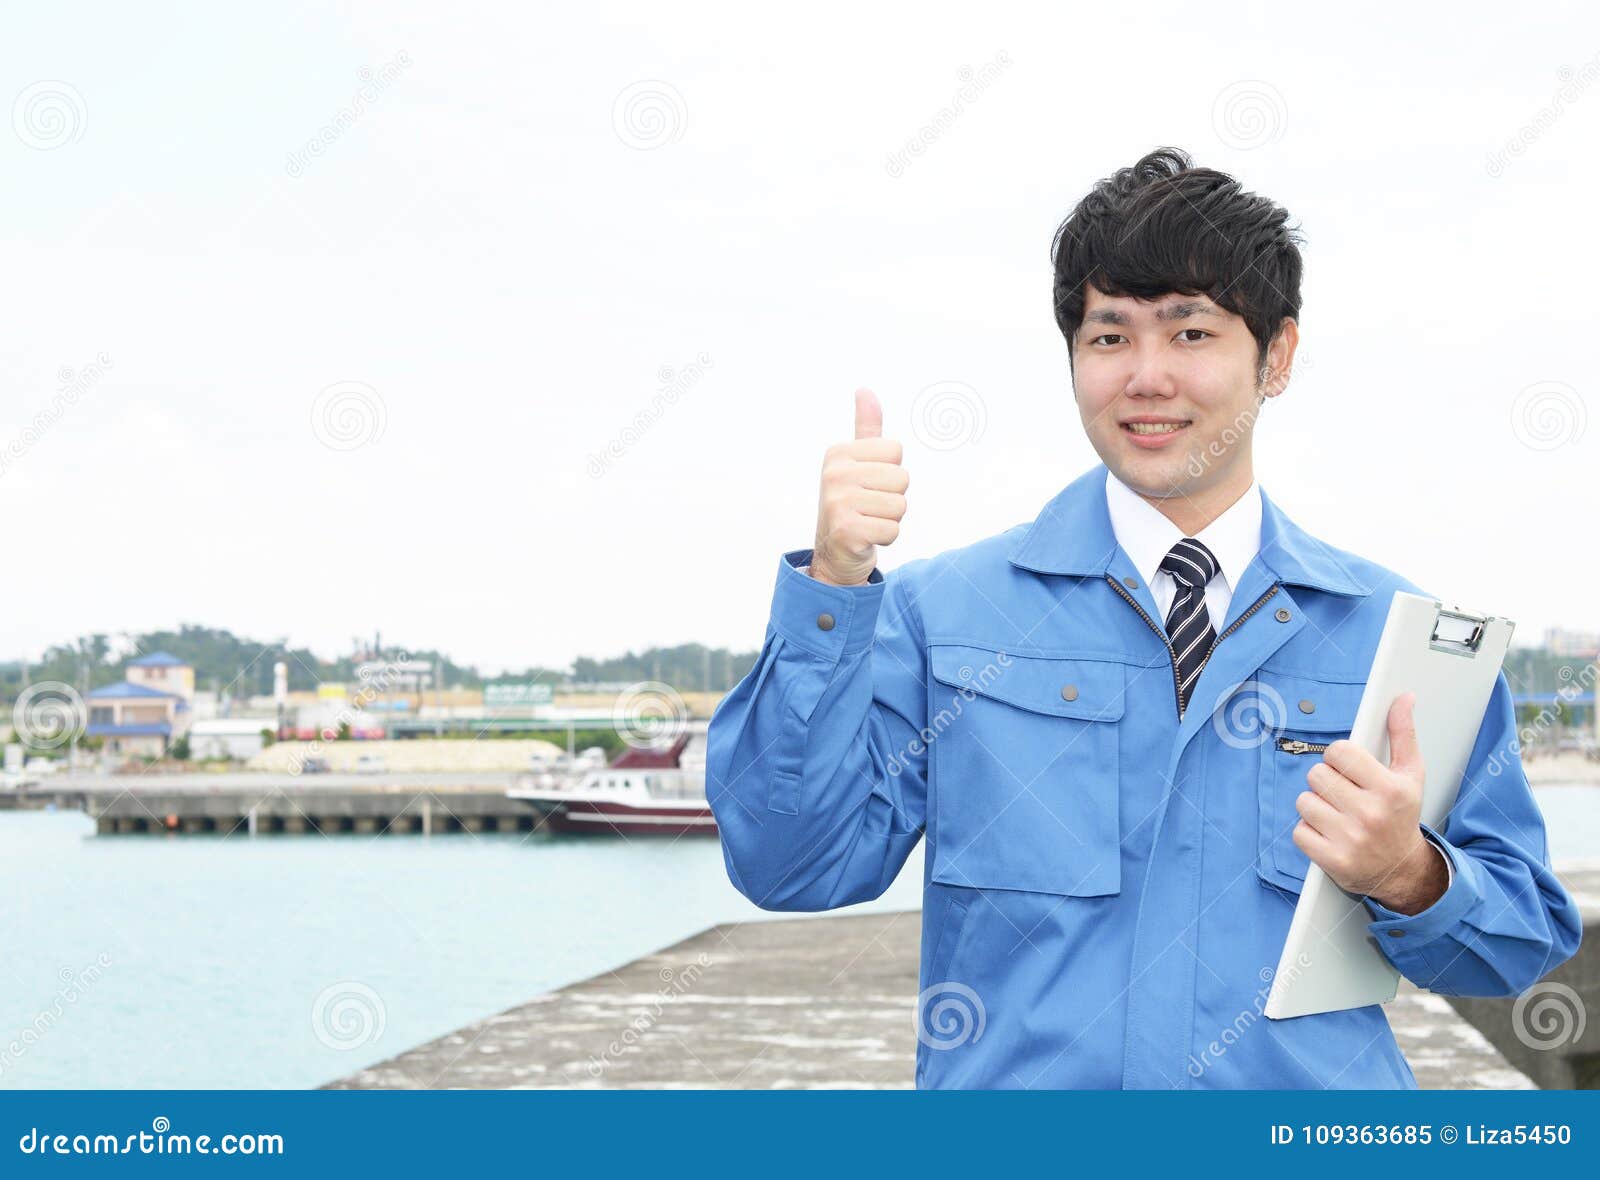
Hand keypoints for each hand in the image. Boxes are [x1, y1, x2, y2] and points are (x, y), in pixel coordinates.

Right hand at [809, 389, 908, 585]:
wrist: (834, 553)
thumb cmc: (852, 503)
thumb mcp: (857, 463)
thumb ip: (866, 428)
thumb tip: (865, 390)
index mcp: (838, 452)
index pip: (895, 451)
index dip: (890, 472)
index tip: (869, 486)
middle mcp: (834, 474)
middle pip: (902, 478)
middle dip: (893, 498)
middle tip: (869, 508)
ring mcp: (837, 502)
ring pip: (900, 506)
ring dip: (889, 519)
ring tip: (867, 522)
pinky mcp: (846, 530)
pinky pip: (892, 529)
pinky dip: (885, 538)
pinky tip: (865, 538)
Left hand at [1290, 691, 1446, 911]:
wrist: (1402, 872)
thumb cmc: (1401, 817)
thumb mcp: (1410, 775)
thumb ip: (1403, 734)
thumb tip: (1403, 698)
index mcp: (1390, 789)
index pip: (1338, 751)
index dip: (1339, 758)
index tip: (1350, 770)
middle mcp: (1371, 814)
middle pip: (1316, 775)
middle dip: (1327, 782)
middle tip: (1345, 796)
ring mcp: (1350, 839)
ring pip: (1303, 801)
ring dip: (1315, 807)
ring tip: (1338, 816)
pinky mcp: (1331, 860)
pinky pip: (1298, 831)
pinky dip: (1309, 832)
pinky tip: (1330, 835)